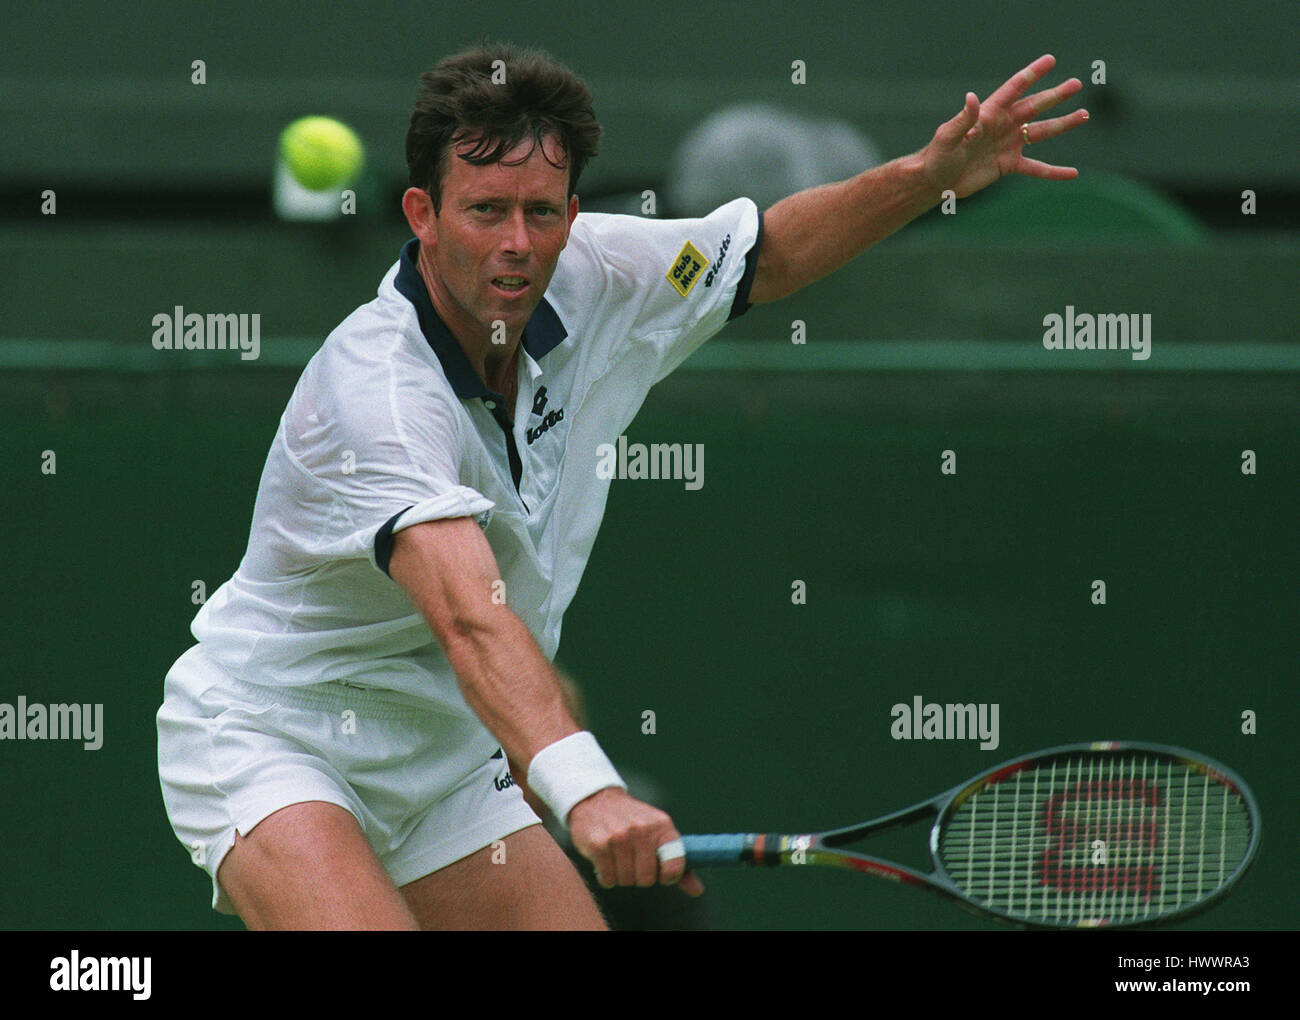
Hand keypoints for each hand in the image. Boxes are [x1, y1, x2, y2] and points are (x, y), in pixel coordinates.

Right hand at [568, 787, 704, 896]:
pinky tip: (605, 860)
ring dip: (621, 875)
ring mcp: (619, 836)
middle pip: (647, 879)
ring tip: (618, 857)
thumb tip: (697, 891)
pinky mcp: (599, 844)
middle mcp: (642, 829)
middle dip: (639, 875)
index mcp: (662, 826)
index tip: (661, 872)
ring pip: (626, 880)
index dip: (668, 875)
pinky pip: (608, 879)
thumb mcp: (658, 835)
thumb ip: (677, 863)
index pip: (675, 864)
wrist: (596, 800)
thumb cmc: (633, 822)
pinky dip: (606, 876)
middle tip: (632, 860)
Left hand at [921, 54, 1088, 198]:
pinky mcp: (1008, 165)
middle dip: (1055, 96)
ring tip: (1084, 115)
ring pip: (1041, 133)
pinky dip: (1053, 172)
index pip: (1013, 89)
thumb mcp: (948, 137)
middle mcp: (1002, 125)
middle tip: (1076, 83)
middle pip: (1034, 107)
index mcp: (989, 114)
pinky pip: (1036, 168)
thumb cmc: (937, 156)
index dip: (1032, 74)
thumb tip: (971, 98)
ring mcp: (1008, 144)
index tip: (1050, 60)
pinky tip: (1072, 173)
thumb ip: (963, 119)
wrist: (935, 182)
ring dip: (1063, 125)